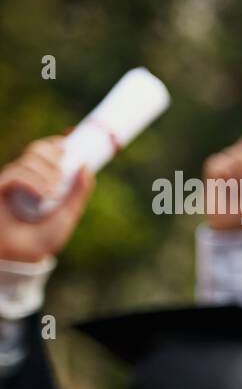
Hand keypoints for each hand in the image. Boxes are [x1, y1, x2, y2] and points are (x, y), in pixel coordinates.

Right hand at [0, 137, 94, 262]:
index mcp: (44, 179)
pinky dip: (33, 182)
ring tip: (53, 192)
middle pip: (38, 148)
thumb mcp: (68, 214)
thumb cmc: (43, 238)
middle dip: (53, 153)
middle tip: (62, 172)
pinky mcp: (0, 187)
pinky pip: (17, 173)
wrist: (22, 256)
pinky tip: (43, 195)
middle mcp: (27, 177)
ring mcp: (12, 181)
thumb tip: (86, 166)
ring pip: (29, 159)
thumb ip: (78, 193)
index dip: (59, 141)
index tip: (72, 132)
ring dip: (46, 173)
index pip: (49, 152)